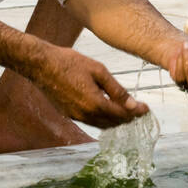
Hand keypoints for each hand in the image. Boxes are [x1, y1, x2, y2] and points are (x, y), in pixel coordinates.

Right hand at [34, 46, 148, 128]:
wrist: (41, 65)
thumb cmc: (69, 63)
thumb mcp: (98, 71)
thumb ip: (116, 90)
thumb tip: (133, 104)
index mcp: (95, 104)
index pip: (123, 114)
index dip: (137, 112)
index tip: (146, 108)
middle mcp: (86, 115)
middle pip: (114, 123)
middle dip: (129, 118)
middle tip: (139, 110)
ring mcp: (76, 116)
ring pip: (103, 125)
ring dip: (116, 120)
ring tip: (126, 111)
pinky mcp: (69, 114)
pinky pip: (91, 121)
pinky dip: (103, 119)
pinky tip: (108, 109)